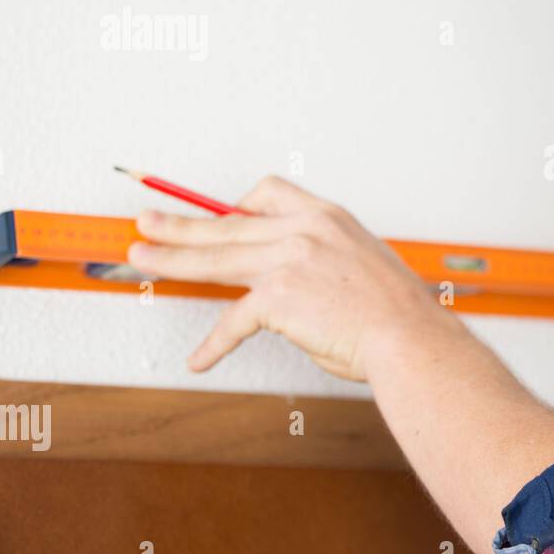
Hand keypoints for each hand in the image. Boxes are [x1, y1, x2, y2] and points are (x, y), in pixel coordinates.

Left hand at [126, 175, 468, 379]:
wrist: (411, 338)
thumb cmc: (397, 313)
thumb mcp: (364, 264)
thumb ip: (325, 262)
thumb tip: (297, 283)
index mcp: (328, 217)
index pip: (267, 194)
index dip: (233, 207)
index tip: (215, 216)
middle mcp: (305, 229)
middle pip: (226, 223)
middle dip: (181, 224)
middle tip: (148, 222)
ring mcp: (289, 260)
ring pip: (215, 257)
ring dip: (172, 259)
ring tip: (142, 258)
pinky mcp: (278, 296)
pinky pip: (233, 320)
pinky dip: (215, 345)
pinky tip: (200, 358)